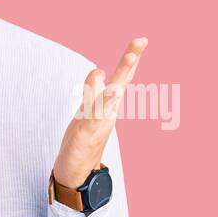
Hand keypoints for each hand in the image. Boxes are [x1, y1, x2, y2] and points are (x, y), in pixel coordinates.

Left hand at [52, 37, 147, 188]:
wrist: (76, 176)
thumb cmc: (81, 143)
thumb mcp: (85, 112)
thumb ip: (93, 92)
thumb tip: (99, 70)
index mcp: (108, 105)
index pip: (121, 78)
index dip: (130, 59)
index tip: (141, 40)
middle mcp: (107, 111)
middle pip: (121, 82)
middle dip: (130, 60)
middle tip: (141, 40)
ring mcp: (98, 122)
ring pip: (110, 96)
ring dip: (120, 77)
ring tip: (130, 58)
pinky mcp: (85, 133)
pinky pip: (94, 116)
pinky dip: (101, 103)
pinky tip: (109, 91)